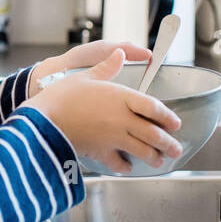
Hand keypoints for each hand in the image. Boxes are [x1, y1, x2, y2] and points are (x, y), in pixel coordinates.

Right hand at [20, 47, 181, 173]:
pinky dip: (126, 167)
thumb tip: (120, 54)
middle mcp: (122, 119)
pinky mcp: (101, 152)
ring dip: (154, 157)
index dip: (168, 117)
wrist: (44, 119)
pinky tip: (129, 167)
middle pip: (154, 134)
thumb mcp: (86, 76)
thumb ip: (107, 67)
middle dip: (169, 144)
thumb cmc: (62, 95)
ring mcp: (113, 137)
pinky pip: (119, 163)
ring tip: (160, 161)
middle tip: (176, 149)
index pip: (154, 108)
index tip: (175, 123)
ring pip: (142, 150)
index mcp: (121, 97)